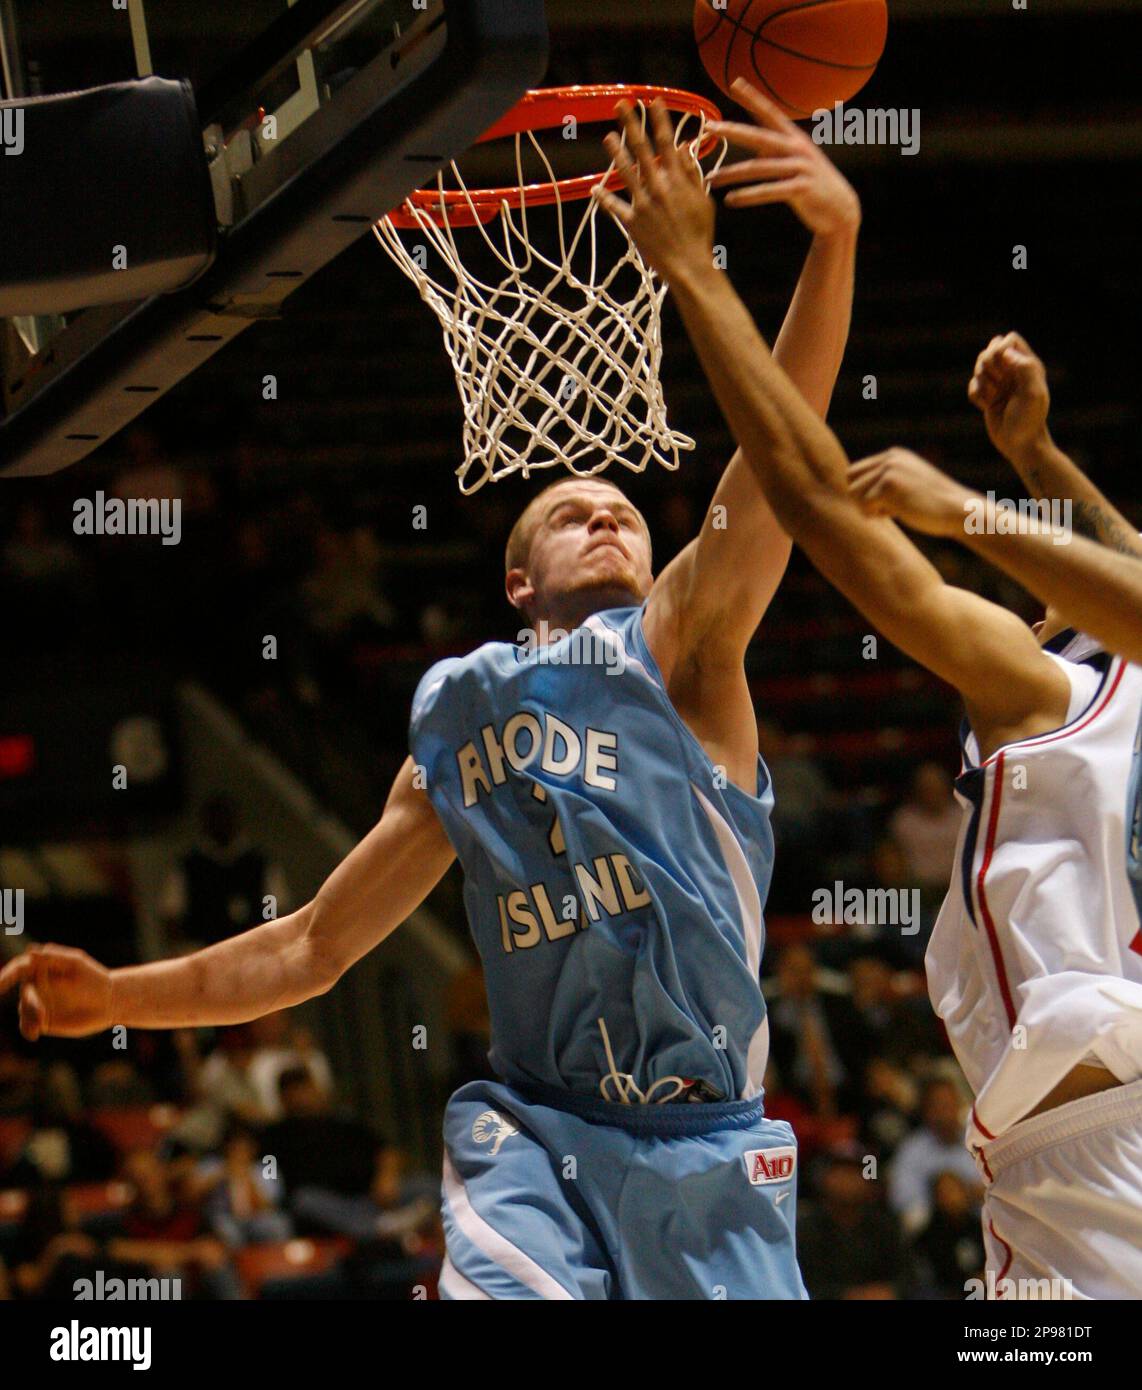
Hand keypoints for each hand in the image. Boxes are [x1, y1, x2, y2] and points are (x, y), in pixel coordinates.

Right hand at [0, 944, 113, 1039]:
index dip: (5, 975)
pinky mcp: (44, 1020)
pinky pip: (28, 1025)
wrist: (110, 1002)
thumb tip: (29, 951)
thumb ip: (54, 957)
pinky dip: (27, 1028)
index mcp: (43, 967)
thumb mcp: (77, 963)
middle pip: (24, 992)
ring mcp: (40, 1003)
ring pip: (23, 1010)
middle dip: (29, 1003)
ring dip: (29, 1017)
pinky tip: (34, 1033)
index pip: (19, 968)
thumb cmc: (95, 978)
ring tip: (42, 1024)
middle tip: (41, 1014)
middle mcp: (38, 985)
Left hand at [596, 100, 715, 281]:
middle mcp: (657, 186)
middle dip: (631, 123)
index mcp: (676, 179)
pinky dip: (604, 198)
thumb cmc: (700, 232)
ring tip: (608, 136)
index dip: (659, 118)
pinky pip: (615, 208)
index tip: (653, 100)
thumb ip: (691, 173)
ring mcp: (642, 204)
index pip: (667, 141)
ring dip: (616, 152)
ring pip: (625, 172)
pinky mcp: (632, 223)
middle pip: (642, 149)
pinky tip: (595, 189)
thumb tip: (683, 147)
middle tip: (621, 104)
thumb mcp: (703, 199)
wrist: (688, 264)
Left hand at [707, 78, 860, 237]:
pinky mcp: (801, 189)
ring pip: (759, 168)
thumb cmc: (813, 187)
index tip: (735, 82)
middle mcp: (797, 148)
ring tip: (710, 180)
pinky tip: (730, 200)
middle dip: (732, 131)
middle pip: (759, 136)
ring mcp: (800, 167)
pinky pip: (769, 191)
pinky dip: (748, 196)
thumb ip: (775, 154)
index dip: (753, 97)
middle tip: (709, 127)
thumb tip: (756, 146)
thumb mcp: (794, 164)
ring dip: (731, 174)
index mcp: (794, 138)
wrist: (840, 210)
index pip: (770, 113)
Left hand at [847, 448, 973, 537]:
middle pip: (850, 480)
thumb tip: (852, 490)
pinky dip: (877, 515)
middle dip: (860, 499)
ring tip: (892, 511)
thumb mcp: (909, 484)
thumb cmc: (934, 505)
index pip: (856, 471)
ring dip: (868, 508)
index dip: (862, 491)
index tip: (881, 502)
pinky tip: (898, 513)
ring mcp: (889, 469)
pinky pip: (865, 505)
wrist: (958, 510)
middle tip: (882, 509)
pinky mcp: (889, 485)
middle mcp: (890, 458)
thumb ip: (885, 482)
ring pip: (854, 493)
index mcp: (894, 455)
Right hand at [968, 331, 1050, 459]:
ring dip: (981, 382)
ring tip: (993, 397)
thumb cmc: (1029, 420)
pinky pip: (972, 386)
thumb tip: (1006, 353)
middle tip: (998, 384)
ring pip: (978, 367)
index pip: (1009, 339)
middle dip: (987, 366)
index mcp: (1027, 365)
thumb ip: (1025, 369)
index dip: (1000, 349)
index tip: (1004, 368)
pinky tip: (986, 406)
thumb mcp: (1033, 394)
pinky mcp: (987, 396)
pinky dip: (975, 395)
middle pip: (990, 350)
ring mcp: (999, 383)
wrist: (1020, 444)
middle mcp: (1013, 371)